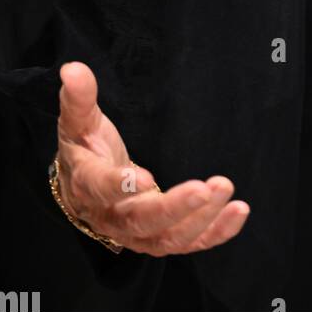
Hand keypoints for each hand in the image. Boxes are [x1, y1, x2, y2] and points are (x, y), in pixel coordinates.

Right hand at [56, 61, 249, 255]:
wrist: (83, 189)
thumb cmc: (84, 149)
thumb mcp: (78, 122)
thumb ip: (79, 98)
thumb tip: (73, 68)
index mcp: (88, 184)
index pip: (100, 189)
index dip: (121, 186)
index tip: (144, 177)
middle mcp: (111, 216)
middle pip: (141, 221)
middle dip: (174, 208)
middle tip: (204, 189)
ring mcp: (137, 232)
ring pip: (167, 238)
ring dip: (200, 220)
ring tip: (225, 189)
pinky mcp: (161, 236)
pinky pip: (188, 242)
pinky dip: (215, 232)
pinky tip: (238, 211)